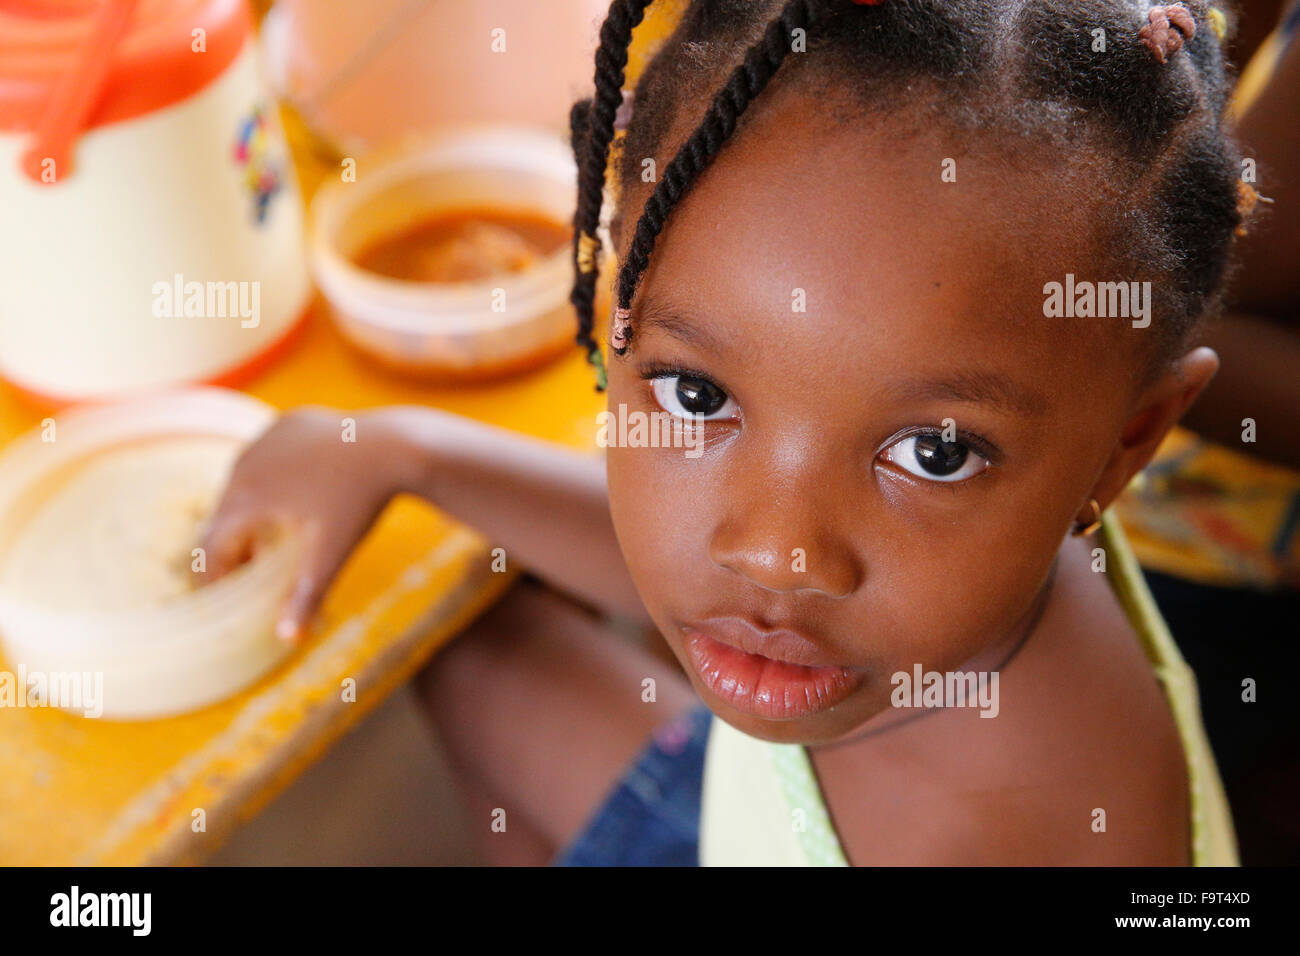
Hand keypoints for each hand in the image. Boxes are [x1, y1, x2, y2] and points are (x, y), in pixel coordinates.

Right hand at [199, 407, 404, 642]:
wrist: (393, 446)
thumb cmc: (358, 503)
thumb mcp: (330, 554)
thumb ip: (305, 596)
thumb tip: (287, 640)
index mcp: (246, 499)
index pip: (211, 547)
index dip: (214, 576)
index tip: (221, 598)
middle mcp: (246, 465)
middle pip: (224, 515)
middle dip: (231, 546)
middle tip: (243, 575)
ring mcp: (265, 438)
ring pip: (244, 483)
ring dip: (249, 512)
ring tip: (264, 541)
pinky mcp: (288, 422)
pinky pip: (269, 456)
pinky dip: (272, 479)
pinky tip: (289, 496)